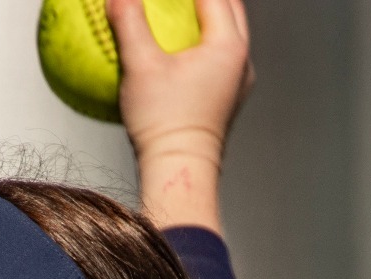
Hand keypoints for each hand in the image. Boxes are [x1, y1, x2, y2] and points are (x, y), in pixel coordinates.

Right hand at [107, 0, 252, 231]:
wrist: (181, 171)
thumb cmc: (163, 124)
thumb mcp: (139, 68)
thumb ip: (129, 23)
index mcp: (228, 45)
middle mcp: (241, 61)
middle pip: (230, 8)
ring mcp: (238, 82)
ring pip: (229, 34)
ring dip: (210, 17)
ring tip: (185, 11)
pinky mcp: (227, 100)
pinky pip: (219, 60)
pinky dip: (203, 45)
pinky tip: (179, 52)